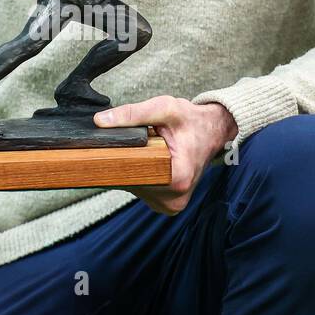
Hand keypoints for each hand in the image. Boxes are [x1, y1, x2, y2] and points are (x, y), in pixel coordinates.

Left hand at [94, 95, 237, 215]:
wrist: (213, 131)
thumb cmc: (192, 121)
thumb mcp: (164, 108)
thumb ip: (132, 114)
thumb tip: (101, 121)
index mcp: (177, 178)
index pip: (129, 174)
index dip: (119, 158)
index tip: (115, 146)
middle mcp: (174, 199)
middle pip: (129, 183)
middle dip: (126, 162)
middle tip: (139, 144)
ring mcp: (171, 206)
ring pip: (133, 188)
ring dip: (133, 169)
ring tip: (148, 152)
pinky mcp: (168, 206)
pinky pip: (142, 191)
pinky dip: (140, 175)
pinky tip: (149, 162)